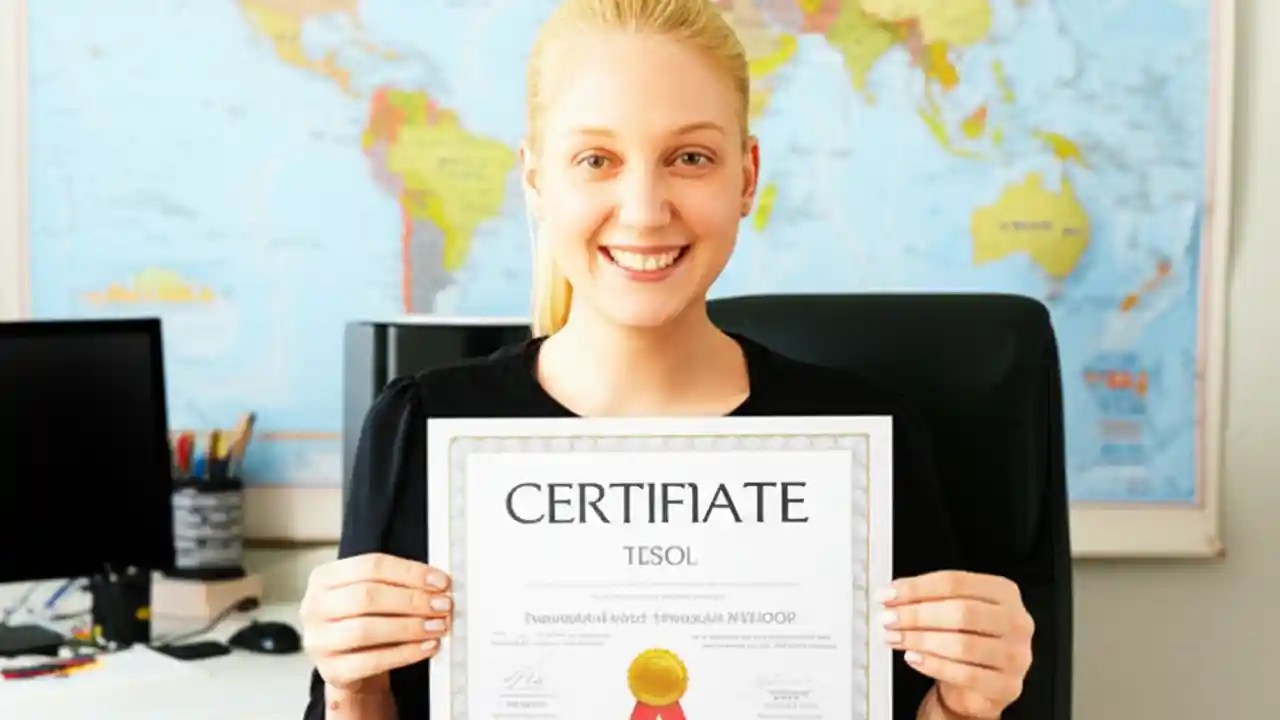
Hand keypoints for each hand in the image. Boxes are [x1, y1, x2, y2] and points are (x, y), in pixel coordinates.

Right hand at [300, 552, 451, 694]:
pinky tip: (426, 647)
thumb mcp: (372, 594)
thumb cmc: (363, 620)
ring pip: (366, 629)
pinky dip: (405, 653)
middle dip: (412, 600)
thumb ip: (398, 584)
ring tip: (437, 626)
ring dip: (410, 627)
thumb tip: (438, 585)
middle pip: (367, 596)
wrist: (347, 662)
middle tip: (442, 605)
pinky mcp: (331, 670)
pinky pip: (372, 661)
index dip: (410, 572)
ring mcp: (319, 640)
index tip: (440, 581)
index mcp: (324, 578)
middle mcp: (315, 607)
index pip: (370, 565)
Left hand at [879, 571, 1033, 718]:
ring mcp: (1015, 655)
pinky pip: (965, 674)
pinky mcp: (1006, 685)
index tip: (889, 594)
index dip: (917, 588)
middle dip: (917, 615)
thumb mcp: (951, 612)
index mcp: (1003, 592)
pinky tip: (913, 658)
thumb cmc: (965, 640)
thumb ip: (926, 599)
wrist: (978, 685)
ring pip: (962, 644)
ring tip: (896, 638)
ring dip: (920, 640)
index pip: (956, 582)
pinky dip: (933, 665)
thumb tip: (891, 595)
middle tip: (889, 618)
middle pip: (960, 612)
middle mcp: (1015, 621)